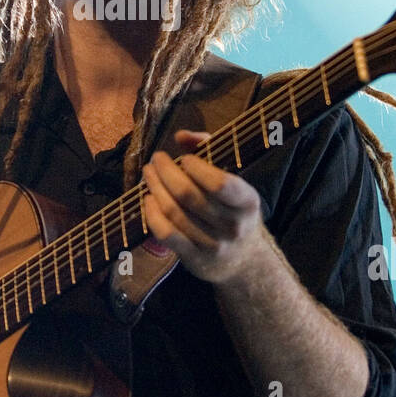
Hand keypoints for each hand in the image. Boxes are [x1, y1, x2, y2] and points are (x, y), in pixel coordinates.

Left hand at [141, 129, 269, 285]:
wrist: (245, 260)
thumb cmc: (235, 210)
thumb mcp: (235, 181)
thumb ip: (210, 149)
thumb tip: (180, 136)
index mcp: (247, 202)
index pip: (219, 183)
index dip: (197, 167)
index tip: (185, 158)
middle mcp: (232, 225)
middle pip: (188, 194)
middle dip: (166, 172)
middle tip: (157, 159)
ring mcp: (213, 245)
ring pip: (174, 212)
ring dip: (155, 188)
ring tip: (149, 174)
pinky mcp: (195, 259)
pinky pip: (167, 234)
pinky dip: (152, 214)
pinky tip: (148, 200)